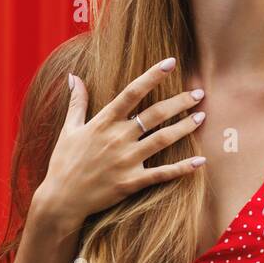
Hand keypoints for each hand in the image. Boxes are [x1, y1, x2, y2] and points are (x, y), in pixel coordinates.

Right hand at [35, 57, 207, 227]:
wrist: (60, 200)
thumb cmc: (63, 162)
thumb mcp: (68, 130)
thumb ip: (76, 102)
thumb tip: (74, 76)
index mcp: (103, 122)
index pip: (131, 92)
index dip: (152, 76)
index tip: (171, 62)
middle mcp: (117, 138)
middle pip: (154, 114)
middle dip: (180, 102)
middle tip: (200, 93)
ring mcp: (125, 161)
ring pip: (162, 140)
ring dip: (185, 128)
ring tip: (202, 117)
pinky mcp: (131, 182)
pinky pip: (161, 174)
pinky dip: (183, 168)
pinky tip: (201, 161)